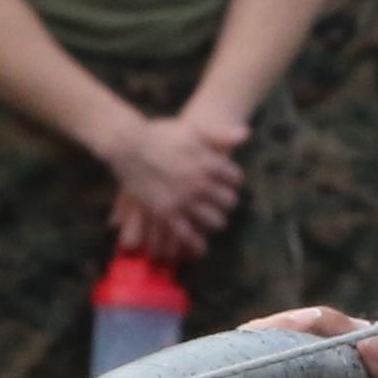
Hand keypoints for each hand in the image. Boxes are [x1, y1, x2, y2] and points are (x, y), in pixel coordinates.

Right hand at [98, 108, 241, 256]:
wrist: (130, 145)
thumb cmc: (161, 134)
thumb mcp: (194, 130)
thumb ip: (220, 134)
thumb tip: (247, 134)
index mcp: (210, 164)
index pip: (235, 178)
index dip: (234, 180)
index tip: (229, 182)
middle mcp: (200, 184)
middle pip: (228, 201)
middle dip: (228, 202)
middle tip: (223, 202)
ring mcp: (184, 200)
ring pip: (213, 220)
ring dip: (216, 222)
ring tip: (213, 220)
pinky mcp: (166, 212)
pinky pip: (187, 234)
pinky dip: (196, 243)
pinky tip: (201, 248)